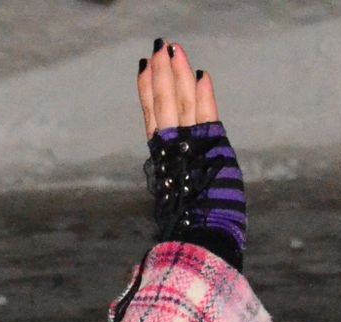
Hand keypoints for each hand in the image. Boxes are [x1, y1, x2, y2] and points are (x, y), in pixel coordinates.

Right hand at [135, 40, 245, 268]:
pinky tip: (199, 74)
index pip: (156, 125)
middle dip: (161, 77)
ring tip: (170, 49)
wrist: (199, 252)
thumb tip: (133, 255)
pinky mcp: (206, 151)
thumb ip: (165, 215)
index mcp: (166, 170)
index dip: (150, 97)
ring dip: (174, 76)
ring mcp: (187, 151)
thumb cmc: (189, 247)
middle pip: (164, 108)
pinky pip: (202, 117)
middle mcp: (172, 157)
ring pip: (177, 106)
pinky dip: (201, 96)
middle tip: (158, 48)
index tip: (146, 72)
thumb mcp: (177, 223)